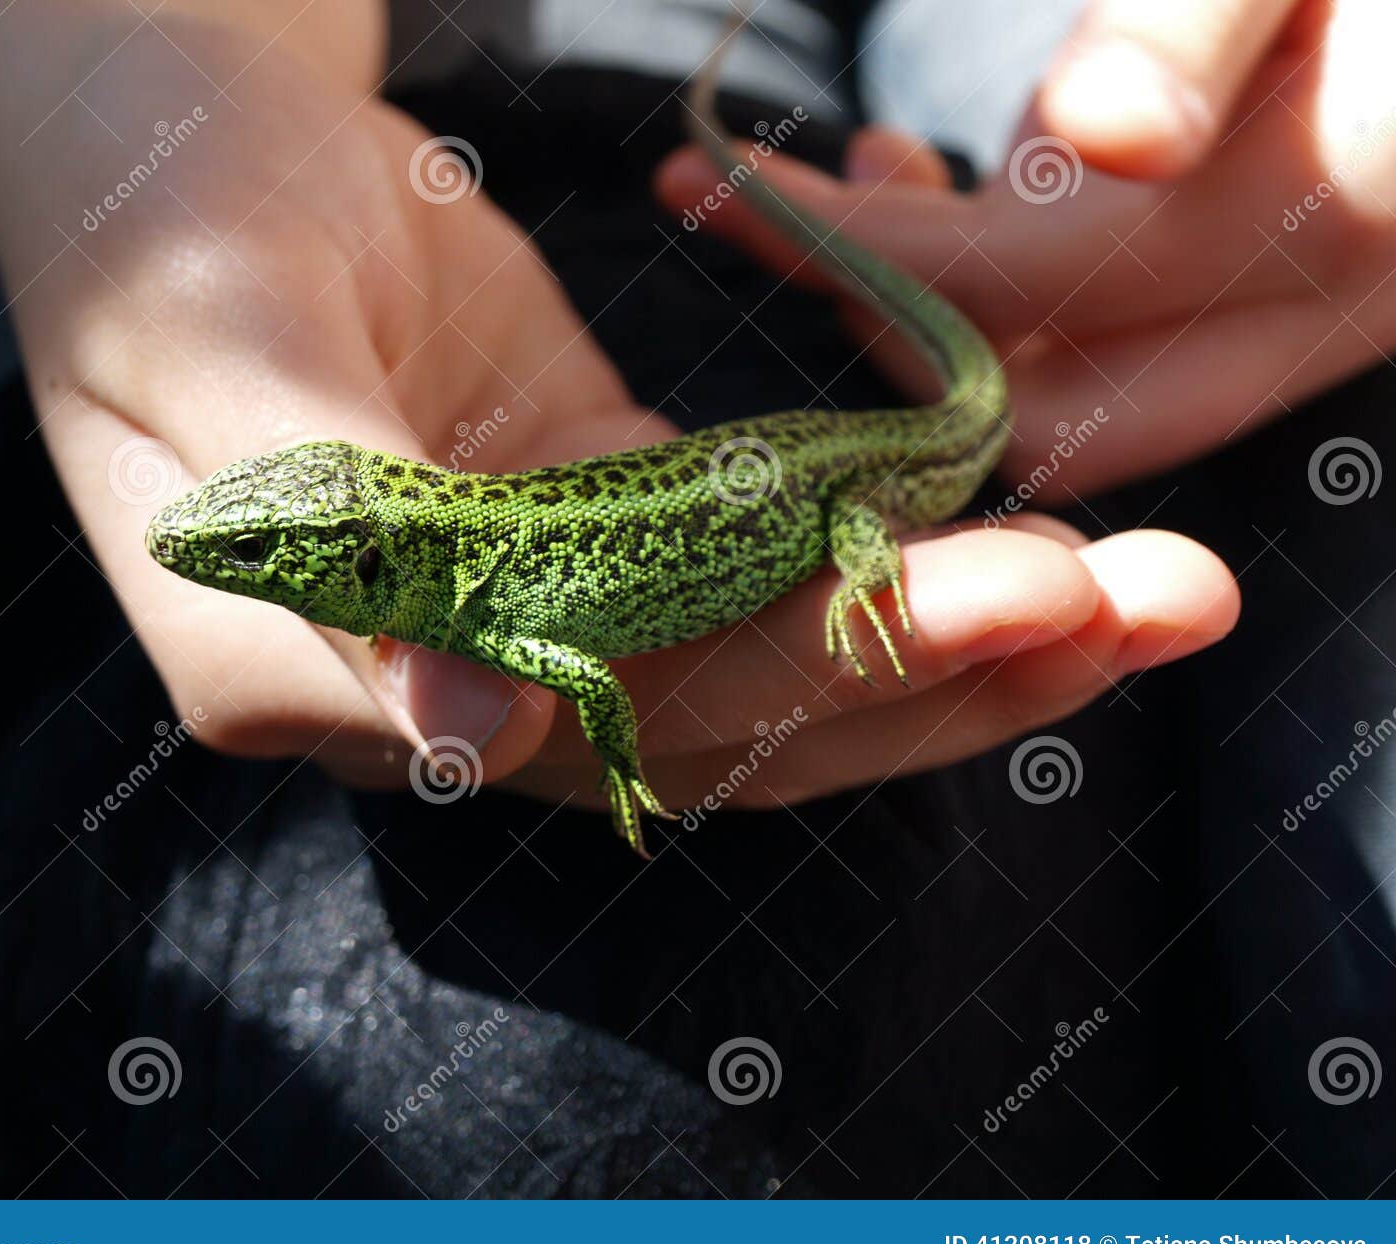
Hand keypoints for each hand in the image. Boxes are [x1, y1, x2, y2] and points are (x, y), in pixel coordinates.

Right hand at [0, 2, 1236, 836]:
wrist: (191, 139)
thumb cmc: (170, 220)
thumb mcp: (223, 352)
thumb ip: (335, 540)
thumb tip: (462, 736)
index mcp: (310, 672)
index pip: (567, 715)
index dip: (768, 676)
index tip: (970, 613)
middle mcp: (432, 680)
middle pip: (700, 713)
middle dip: (916, 660)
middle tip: (1124, 597)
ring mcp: (526, 608)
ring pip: (755, 662)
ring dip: (942, 629)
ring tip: (1139, 592)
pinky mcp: (593, 529)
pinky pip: (754, 572)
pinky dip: (881, 555)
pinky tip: (1014, 533)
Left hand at [657, 0, 1395, 500]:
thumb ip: (1202, 21)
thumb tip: (1103, 134)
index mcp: (1341, 213)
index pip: (1027, 288)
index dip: (856, 249)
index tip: (712, 185)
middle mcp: (1324, 308)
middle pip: (1043, 403)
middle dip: (882, 321)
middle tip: (765, 209)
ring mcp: (1307, 314)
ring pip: (1075, 385)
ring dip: (939, 306)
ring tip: (865, 169)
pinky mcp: (1280, 291)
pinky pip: (1116, 337)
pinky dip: (1010, 284)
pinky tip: (951, 180)